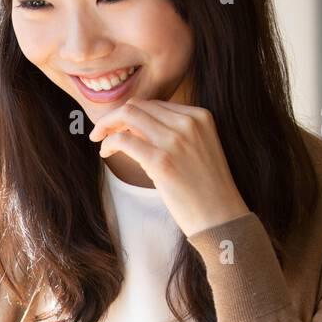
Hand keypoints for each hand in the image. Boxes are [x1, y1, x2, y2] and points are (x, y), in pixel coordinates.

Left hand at [88, 99, 250, 236]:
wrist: (221, 216)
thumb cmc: (207, 189)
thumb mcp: (197, 149)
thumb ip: (173, 133)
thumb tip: (135, 128)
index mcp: (200, 116)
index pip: (154, 104)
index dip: (131, 115)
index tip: (119, 128)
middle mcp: (188, 122)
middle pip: (138, 106)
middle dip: (115, 116)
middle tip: (102, 132)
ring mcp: (174, 140)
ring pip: (127, 115)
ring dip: (107, 126)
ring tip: (101, 140)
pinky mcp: (161, 160)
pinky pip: (122, 140)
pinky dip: (108, 143)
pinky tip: (106, 154)